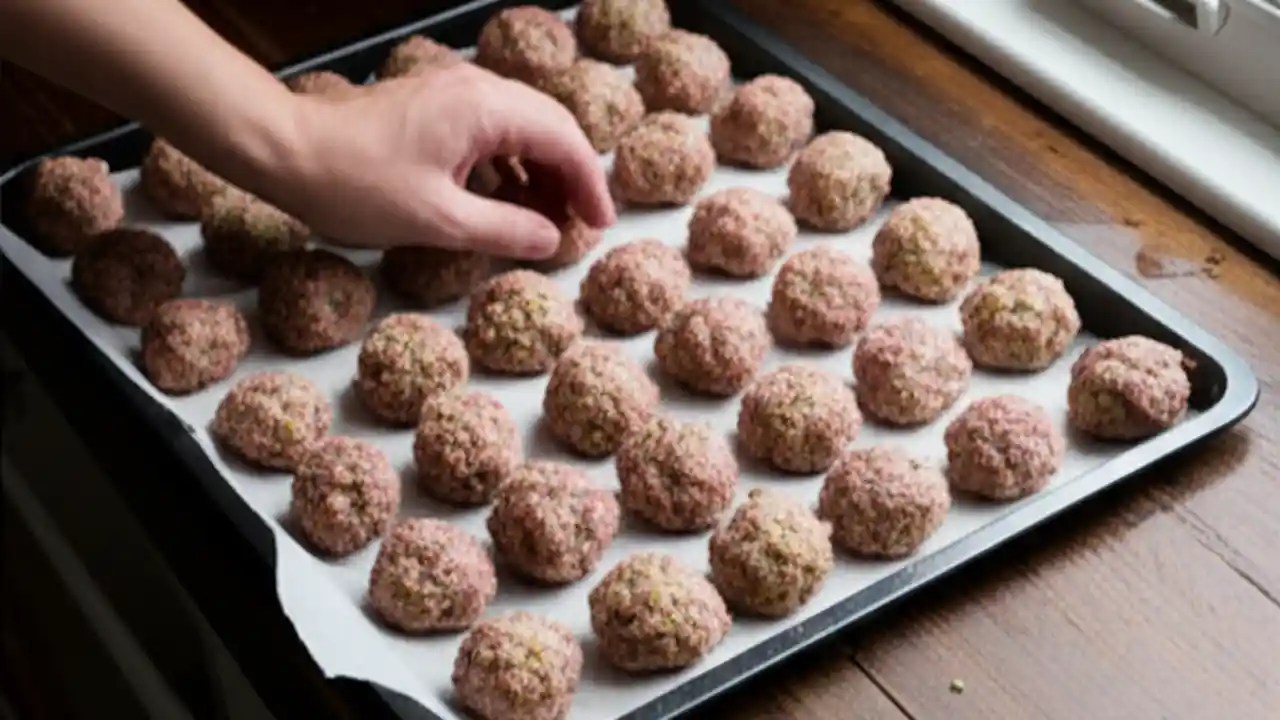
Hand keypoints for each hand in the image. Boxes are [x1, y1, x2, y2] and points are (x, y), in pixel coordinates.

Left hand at [266, 62, 615, 258]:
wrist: (285, 151)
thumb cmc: (356, 185)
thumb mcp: (439, 221)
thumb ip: (505, 230)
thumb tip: (552, 241)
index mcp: (486, 109)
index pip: (564, 140)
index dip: (590, 185)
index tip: (601, 224)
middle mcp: (477, 89)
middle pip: (550, 125)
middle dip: (572, 175)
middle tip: (581, 223)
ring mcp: (455, 92)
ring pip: (523, 125)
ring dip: (543, 169)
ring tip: (548, 218)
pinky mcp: (435, 105)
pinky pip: (493, 128)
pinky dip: (512, 162)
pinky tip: (507, 198)